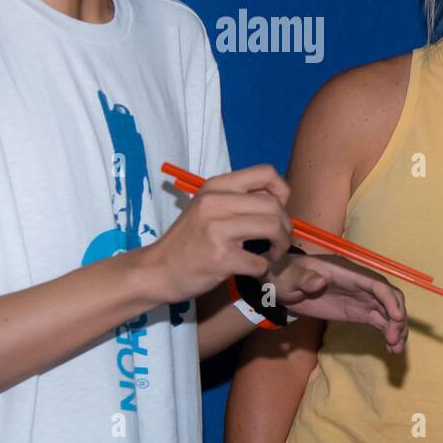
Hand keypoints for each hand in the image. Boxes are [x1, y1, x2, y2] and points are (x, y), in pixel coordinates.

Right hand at [141, 165, 292, 303]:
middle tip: (278, 242)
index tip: (277, 212)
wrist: (156, 270)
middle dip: (286, 227)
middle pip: (274, 205)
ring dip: (280, 247)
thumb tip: (278, 199)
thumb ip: (238, 199)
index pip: (266, 172)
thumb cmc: (187, 240)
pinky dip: (263, 269)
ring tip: (271, 255)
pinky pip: (260, 261)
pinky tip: (253, 270)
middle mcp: (216, 202)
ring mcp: (217, 230)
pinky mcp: (220, 258)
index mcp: (216, 186)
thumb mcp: (207, 207)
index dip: (282, 192)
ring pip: (273, 229)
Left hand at [268, 253, 407, 353]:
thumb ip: (304, 279)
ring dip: (396, 328)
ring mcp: (359, 298)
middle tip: (394, 339)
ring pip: (386, 311)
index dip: (389, 299)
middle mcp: (359, 284)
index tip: (396, 318)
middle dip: (396, 317)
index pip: (376, 284)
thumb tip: (319, 282)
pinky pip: (378, 320)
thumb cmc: (285, 276)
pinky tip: (391, 348)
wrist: (280, 283)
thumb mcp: (290, 277)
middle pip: (388, 297)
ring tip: (396, 349)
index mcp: (346, 272)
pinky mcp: (356, 311)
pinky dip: (387, 332)